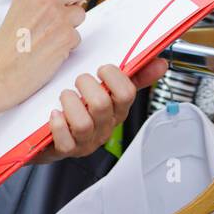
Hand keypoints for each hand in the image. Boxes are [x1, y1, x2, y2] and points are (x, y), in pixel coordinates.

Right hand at [0, 0, 89, 109]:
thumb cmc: (7, 43)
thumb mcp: (20, 4)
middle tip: (62, 11)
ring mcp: (59, 16)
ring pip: (82, 13)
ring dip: (71, 24)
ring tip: (48, 34)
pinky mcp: (67, 37)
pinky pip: (78, 36)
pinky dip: (67, 44)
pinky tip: (49, 48)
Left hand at [31, 58, 168, 163]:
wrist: (53, 135)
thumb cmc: (83, 108)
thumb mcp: (110, 90)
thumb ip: (135, 76)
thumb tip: (160, 62)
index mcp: (118, 110)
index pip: (127, 93)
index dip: (113, 76)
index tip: (102, 69)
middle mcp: (105, 127)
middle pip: (102, 105)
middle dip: (86, 85)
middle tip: (79, 82)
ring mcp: (87, 141)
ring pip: (83, 123)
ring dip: (70, 103)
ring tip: (66, 97)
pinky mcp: (68, 151)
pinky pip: (65, 141)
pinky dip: (58, 124)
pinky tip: (56, 114)